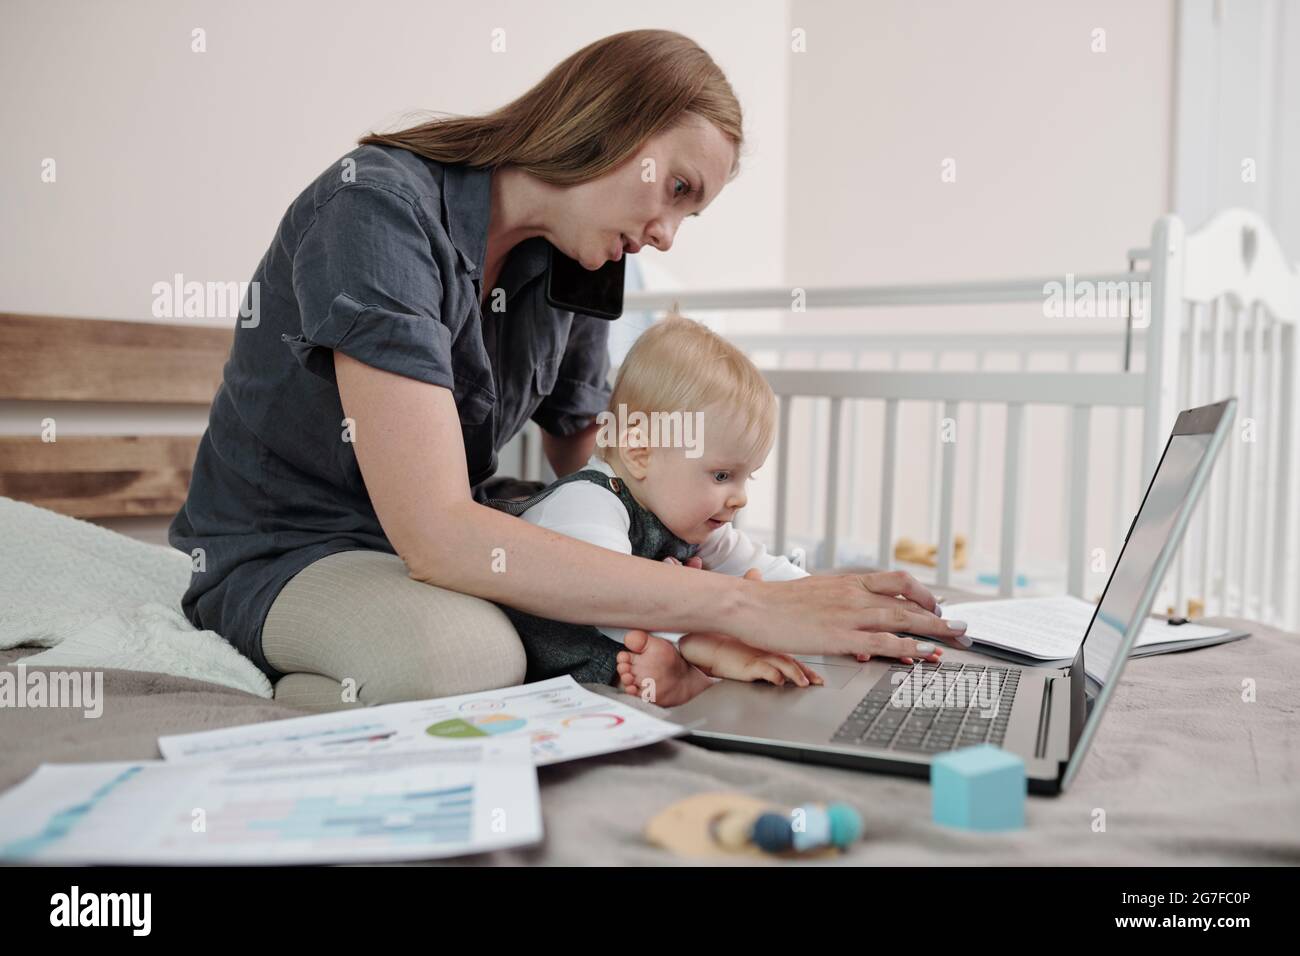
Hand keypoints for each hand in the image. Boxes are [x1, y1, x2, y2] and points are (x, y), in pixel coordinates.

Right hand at [735, 569, 969, 660]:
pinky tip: (924, 654)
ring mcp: (850, 613)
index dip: (923, 595)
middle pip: (909, 600)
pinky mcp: (841, 635)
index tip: (937, 607)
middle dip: (939, 616)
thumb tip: (845, 612)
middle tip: (960, 628)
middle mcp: (854, 593)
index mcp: (848, 582)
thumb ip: (834, 601)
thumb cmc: (773, 603)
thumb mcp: (811, 594)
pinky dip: (909, 648)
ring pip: (905, 618)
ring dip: (935, 630)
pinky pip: (885, 641)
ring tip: (957, 639)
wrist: (750, 605)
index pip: (897, 582)